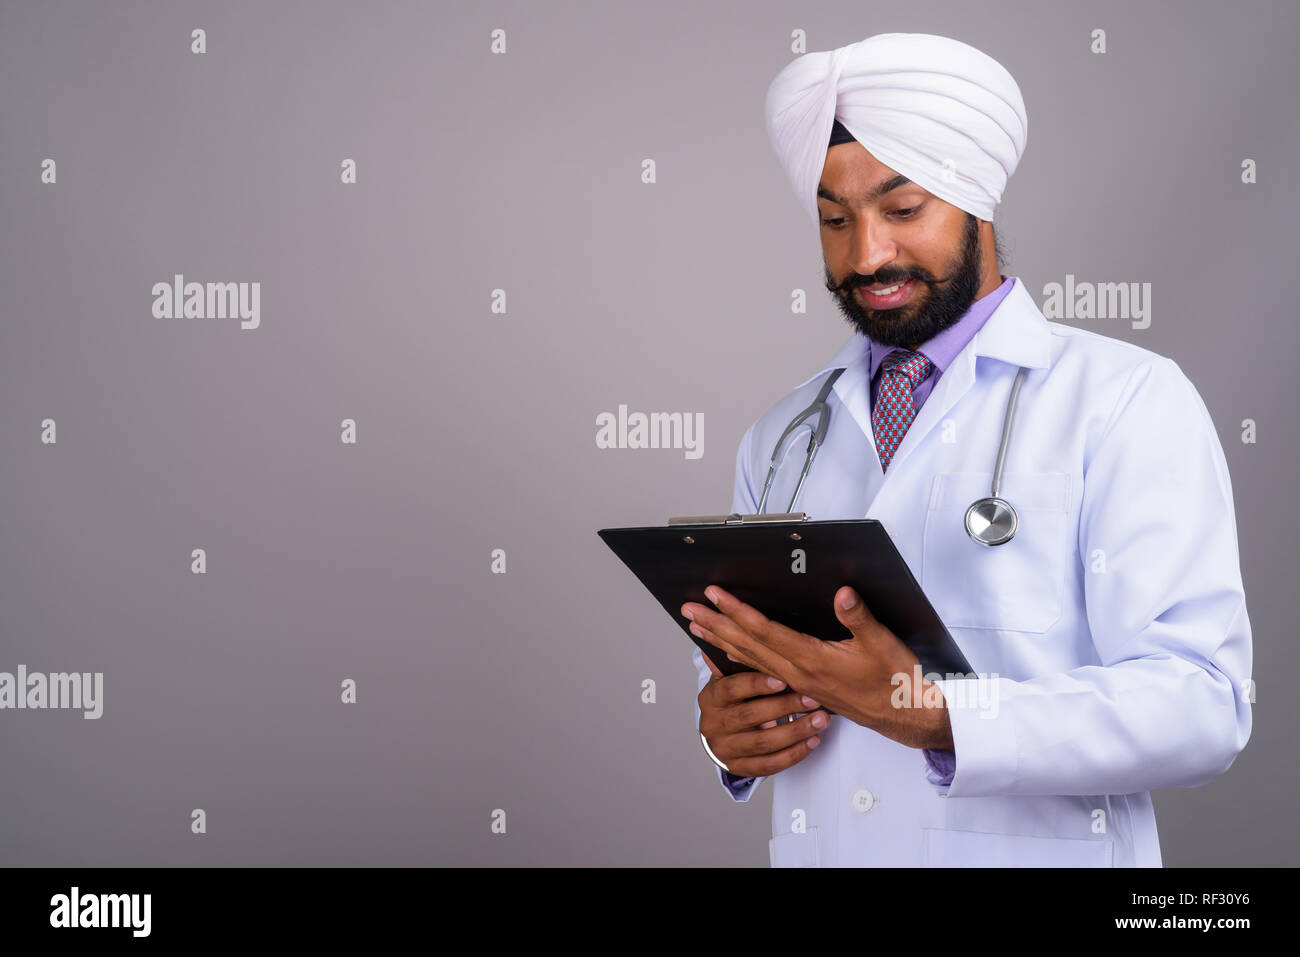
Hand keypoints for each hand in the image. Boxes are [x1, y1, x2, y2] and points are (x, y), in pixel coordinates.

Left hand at [684, 585, 952, 750]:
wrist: (903, 716)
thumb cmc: (894, 680)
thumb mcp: (882, 643)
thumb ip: (859, 617)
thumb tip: (842, 593)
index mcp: (812, 659)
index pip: (764, 631)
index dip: (737, 610)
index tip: (714, 594)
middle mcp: (797, 673)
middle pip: (747, 645)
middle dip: (716, 624)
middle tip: (688, 609)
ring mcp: (797, 683)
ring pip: (749, 659)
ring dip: (720, 641)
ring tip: (697, 627)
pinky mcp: (801, 688)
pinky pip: (760, 671)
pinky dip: (738, 658)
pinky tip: (726, 653)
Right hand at [697, 652, 827, 777]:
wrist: (720, 731)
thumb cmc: (733, 698)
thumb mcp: (730, 676)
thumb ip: (738, 658)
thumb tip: (738, 628)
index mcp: (711, 697)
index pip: (732, 689)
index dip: (757, 684)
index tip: (782, 679)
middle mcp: (714, 724)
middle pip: (752, 716)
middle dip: (786, 707)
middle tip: (813, 698)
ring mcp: (726, 748)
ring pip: (763, 743)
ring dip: (796, 731)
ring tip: (820, 720)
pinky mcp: (739, 768)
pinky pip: (769, 765)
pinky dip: (793, 754)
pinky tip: (811, 741)